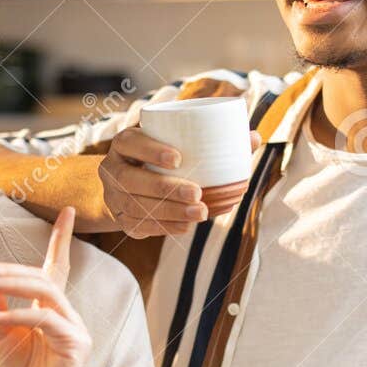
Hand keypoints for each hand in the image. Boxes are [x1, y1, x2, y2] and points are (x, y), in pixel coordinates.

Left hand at [0, 207, 90, 366]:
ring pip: (46, 292)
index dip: (61, 240)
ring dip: (12, 284)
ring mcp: (74, 329)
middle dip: (9, 270)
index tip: (68, 211)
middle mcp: (66, 316)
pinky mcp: (74, 346)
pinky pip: (47, 320)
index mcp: (50, 311)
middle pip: (42, 277)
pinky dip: (20, 316)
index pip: (56, 269)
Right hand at [100, 125, 260, 237]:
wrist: (125, 184)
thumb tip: (253, 137)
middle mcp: (112, 168)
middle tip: (197, 194)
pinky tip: (186, 227)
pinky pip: (138, 226)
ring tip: (200, 214)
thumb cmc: (160, 157)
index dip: (152, 150)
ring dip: (169, 212)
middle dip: (165, 189)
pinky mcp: (119, 219)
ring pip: (135, 206)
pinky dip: (164, 228)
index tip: (179, 158)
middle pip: (132, 180)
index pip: (132, 142)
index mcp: (125, 143)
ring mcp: (112, 196)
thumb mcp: (176, 142)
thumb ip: (212, 139)